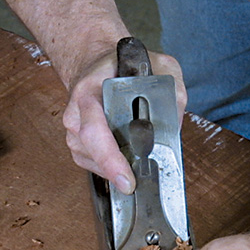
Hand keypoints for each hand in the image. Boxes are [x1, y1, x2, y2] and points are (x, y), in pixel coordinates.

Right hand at [60, 47, 186, 190]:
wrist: (99, 64)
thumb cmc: (126, 65)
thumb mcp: (160, 66)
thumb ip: (173, 91)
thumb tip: (176, 125)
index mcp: (89, 93)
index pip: (94, 130)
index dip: (109, 159)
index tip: (126, 178)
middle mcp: (76, 114)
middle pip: (88, 152)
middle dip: (112, 171)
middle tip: (133, 185)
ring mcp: (74, 130)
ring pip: (90, 162)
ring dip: (113, 167)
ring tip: (134, 162)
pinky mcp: (78, 143)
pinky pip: (91, 164)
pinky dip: (108, 168)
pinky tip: (123, 161)